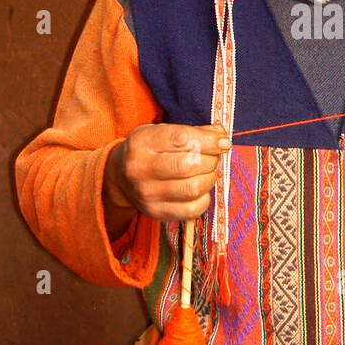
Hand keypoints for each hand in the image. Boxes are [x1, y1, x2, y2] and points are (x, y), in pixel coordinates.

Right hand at [104, 122, 230, 231]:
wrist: (121, 177)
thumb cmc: (150, 150)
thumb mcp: (162, 132)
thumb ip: (192, 132)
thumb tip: (221, 136)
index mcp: (142, 141)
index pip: (182, 138)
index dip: (209, 140)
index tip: (223, 141)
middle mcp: (141, 168)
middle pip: (189, 164)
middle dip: (211, 159)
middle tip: (213, 157)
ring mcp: (147, 193)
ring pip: (193, 188)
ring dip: (210, 178)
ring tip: (207, 172)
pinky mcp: (156, 212)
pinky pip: (192, 209)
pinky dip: (204, 198)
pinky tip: (200, 190)